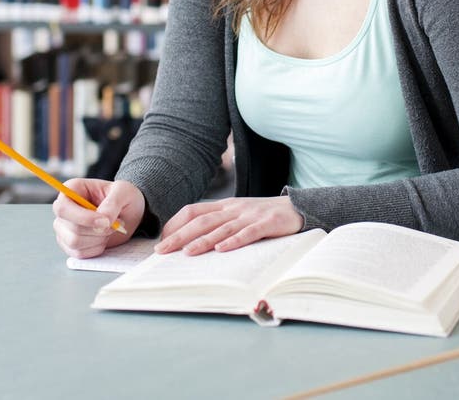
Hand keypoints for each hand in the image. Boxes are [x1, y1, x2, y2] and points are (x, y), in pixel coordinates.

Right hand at [52, 178, 145, 258]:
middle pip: (71, 229)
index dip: (83, 217)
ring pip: (74, 243)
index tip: (106, 221)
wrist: (129, 212)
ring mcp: (64, 229)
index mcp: (72, 189)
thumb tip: (102, 221)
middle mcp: (64, 209)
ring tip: (111, 229)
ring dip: (98, 239)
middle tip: (116, 223)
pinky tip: (104, 238)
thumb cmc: (123, 196)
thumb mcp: (124, 191)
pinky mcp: (70, 245)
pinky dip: (96, 249)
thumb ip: (112, 204)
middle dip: (98, 230)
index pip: (63, 208)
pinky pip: (79, 254)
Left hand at [154, 196, 303, 255]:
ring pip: (222, 227)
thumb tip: (190, 241)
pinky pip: (248, 232)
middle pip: (202, 220)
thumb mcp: (238, 215)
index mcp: (224, 206)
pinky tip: (222, 250)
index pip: (193, 211)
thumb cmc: (262, 215)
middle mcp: (234, 208)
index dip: (176, 224)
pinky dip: (234, 241)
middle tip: (162, 250)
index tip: (162, 240)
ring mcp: (250, 215)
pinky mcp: (267, 223)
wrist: (296, 207)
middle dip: (180, 235)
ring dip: (203, 240)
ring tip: (187, 252)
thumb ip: (218, 223)